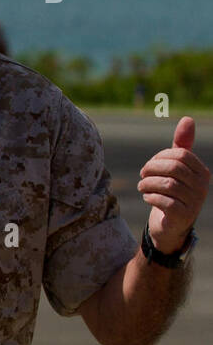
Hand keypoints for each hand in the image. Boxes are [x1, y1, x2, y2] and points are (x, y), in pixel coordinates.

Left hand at [139, 116, 208, 252]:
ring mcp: (194, 202)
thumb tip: (187, 119)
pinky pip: (163, 200)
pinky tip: (148, 198)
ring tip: (142, 187)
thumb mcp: (176, 168)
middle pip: (173, 168)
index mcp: (202, 172)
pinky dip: (150, 197)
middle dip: (151, 168)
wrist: (170, 225)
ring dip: (147, 183)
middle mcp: (202, 187)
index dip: (159, 157)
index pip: (179, 154)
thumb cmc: (172, 192)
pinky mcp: (182, 216)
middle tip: (142, 175)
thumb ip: (181, 146)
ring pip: (166, 184)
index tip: (150, 166)